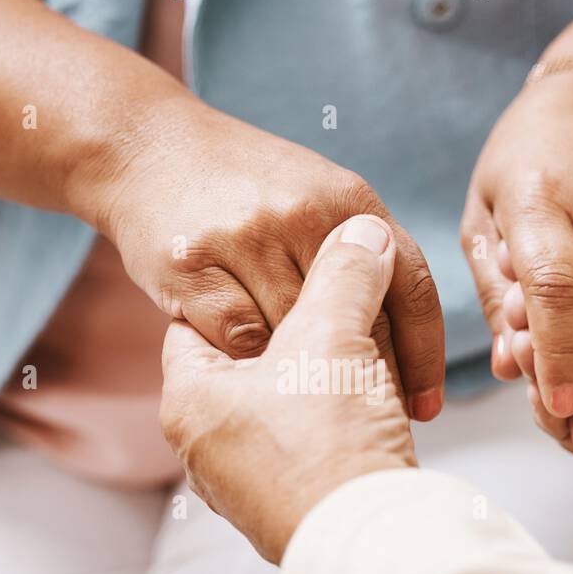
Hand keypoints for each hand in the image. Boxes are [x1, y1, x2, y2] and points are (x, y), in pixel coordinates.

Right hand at [88, 93, 444, 420]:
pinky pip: (236, 339)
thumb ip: (362, 254)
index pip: (411, 287)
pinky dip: (245, 363)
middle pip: (358, 325)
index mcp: (349, 199)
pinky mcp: (193, 264)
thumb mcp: (317, 197)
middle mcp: (304, 215)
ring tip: (305, 408)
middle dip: (367, 385)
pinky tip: (246, 374)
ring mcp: (247, 238)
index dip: (425, 356)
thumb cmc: (243, 185)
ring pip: (295, 339)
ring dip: (302, 381)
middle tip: (367, 425)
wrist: (147, 148)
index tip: (425, 408)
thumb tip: (407, 345)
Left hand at [159, 214, 416, 561]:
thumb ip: (346, 274)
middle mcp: (202, 449)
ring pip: (277, 411)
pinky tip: (370, 412)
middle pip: (244, 367)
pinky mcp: (283, 512)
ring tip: (363, 362)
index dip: (246, 289)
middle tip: (334, 312)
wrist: (372, 548)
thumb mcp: (335, 337)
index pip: (200, 321)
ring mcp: (241, 487)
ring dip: (320, 384)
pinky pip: (302, 451)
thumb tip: (364, 232)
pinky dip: (333, 426)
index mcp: (189, 401)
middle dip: (293, 337)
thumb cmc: (331, 442)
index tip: (284, 273)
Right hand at [525, 114, 572, 494]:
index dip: (542, 266)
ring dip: (531, 358)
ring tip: (521, 340)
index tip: (515, 250)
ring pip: (555, 380)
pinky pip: (570, 431)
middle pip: (559, 329)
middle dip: (527, 315)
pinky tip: (539, 381)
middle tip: (514, 299)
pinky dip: (546, 407)